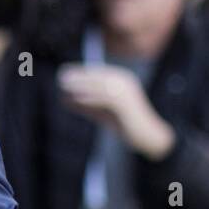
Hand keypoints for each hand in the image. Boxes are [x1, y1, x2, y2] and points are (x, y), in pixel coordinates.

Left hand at [57, 63, 174, 159]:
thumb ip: (85, 104)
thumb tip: (64, 99)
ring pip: (100, 85)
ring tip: (64, 87)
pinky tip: (76, 99)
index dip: (79, 72)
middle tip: (60, 79)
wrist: (147, 136)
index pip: (96, 72)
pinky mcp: (127, 104)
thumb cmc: (123, 123)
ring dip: (81, 85)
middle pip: (97, 76)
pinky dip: (90, 98)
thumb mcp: (101, 111)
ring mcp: (127, 91)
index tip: (62, 74)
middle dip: (78, 77)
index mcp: (121, 79)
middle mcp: (125, 81)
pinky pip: (105, 98)